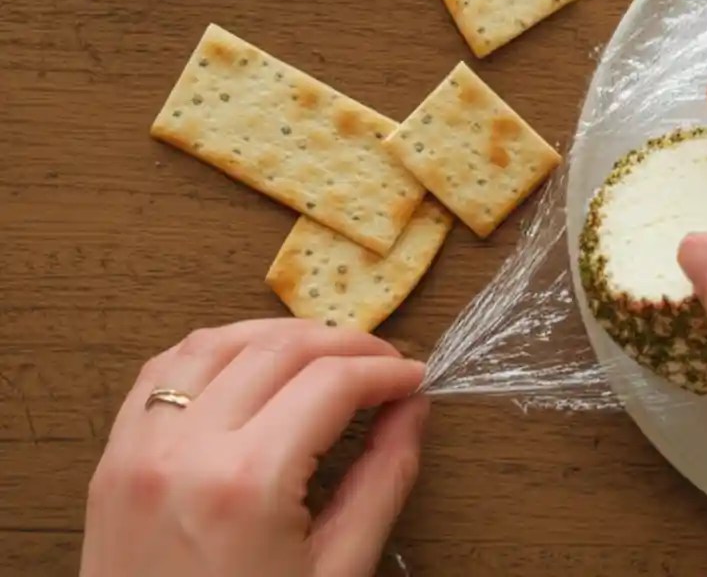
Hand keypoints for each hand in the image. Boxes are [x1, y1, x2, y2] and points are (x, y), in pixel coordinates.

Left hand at [81, 318, 428, 576]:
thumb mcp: (337, 570)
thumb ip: (383, 481)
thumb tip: (411, 411)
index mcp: (246, 484)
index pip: (332, 383)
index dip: (384, 371)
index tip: (412, 379)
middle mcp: (185, 453)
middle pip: (278, 350)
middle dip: (344, 344)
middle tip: (382, 364)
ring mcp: (139, 451)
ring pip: (215, 341)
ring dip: (278, 335)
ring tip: (322, 354)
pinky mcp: (114, 461)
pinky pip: (162, 373)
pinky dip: (213, 351)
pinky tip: (250, 364)